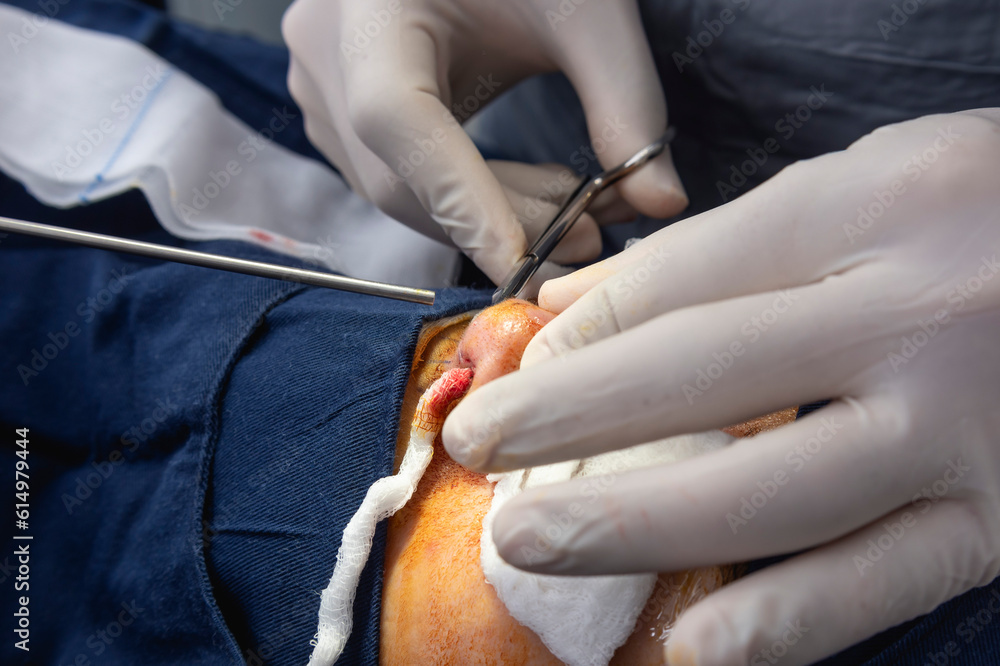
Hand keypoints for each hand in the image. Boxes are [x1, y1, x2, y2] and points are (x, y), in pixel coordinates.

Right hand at [282, 0, 686, 286]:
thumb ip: (623, 101)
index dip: (463, 203)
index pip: (399, 122)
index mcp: (369, 9)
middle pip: (399, 175)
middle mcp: (325, 52)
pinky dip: (463, 194)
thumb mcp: (585, 9)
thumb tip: (662, 202)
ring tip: (569, 214)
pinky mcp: (338, 101)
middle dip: (497, 220)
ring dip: (485, 215)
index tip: (527, 265)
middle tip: (585, 237)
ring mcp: (321, 81)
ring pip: (396, 186)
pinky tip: (523, 189)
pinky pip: (395, 172)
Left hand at [443, 110, 999, 664]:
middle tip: (478, 447)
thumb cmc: (982, 219)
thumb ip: (718, 248)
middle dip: (570, 418)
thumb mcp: (863, 187)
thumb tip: (573, 301)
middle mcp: (918, 314)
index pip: (684, 282)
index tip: (518, 374)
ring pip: (774, 490)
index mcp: (874, 209)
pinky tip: (692, 645)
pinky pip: (883, 579)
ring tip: (528, 542)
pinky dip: (784, 620)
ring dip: (634, 525)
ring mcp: (963, 426)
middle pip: (704, 373)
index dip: (582, 337)